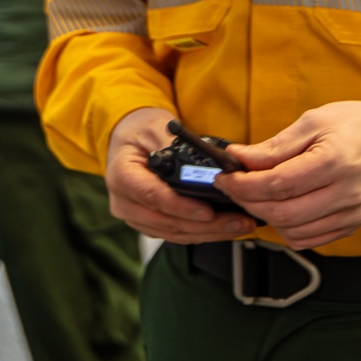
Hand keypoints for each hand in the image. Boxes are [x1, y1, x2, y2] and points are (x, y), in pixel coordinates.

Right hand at [104, 107, 256, 244]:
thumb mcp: (155, 127)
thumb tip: (203, 165)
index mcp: (121, 175)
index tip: (208, 212)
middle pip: (167, 222)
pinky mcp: (148, 224)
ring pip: (175, 233)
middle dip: (206, 225)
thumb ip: (175, 146)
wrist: (128, 140)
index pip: (152, 196)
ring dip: (209, 233)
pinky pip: (177, 234)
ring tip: (239, 225)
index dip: (182, 207)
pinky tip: (225, 227)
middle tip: (237, 220)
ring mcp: (135, 216)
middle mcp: (124, 201)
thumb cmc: (140, 131)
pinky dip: (202, 233)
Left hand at [218, 101, 360, 249]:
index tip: (225, 176)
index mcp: (333, 162)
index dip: (243, 184)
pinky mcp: (351, 226)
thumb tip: (238, 158)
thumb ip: (275, 146)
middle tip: (233, 186)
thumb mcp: (314, 121)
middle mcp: (344, 194)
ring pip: (294, 232)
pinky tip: (279, 209)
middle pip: (282, 213)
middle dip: (248, 202)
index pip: (277, 185)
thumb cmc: (357, 125)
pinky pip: (310, 240)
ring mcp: (350, 215)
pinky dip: (287, 230)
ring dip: (265, 218)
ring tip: (254, 196)